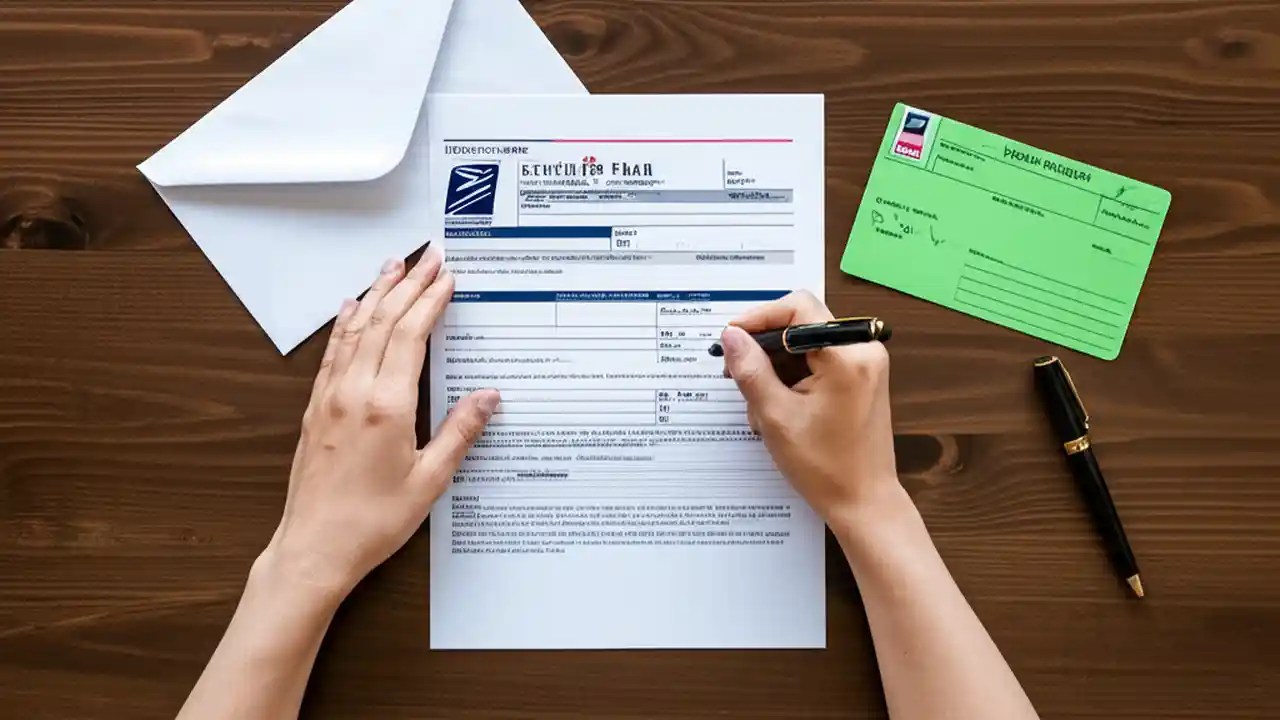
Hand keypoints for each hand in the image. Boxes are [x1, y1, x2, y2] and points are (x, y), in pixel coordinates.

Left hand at [262, 248, 499, 599]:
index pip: (411, 335)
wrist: (314, 549)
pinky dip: (346, 324)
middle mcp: (354, 392)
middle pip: (383, 322)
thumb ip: (460, 432)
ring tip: (392, 266)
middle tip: (427, 257)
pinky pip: (333, 353)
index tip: (446, 277)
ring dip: (376, 294)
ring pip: (355, 330)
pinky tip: (351, 309)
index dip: (430, 301)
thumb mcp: (430, 481)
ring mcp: (329, 398)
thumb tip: (489, 396)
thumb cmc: (373, 522)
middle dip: (408, 285)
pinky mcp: (314, 410)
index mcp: (387, 406)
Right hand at [719, 291, 898, 534]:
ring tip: (760, 403)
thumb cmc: (826, 467)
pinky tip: (778, 405)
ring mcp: (866, 364)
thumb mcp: (776, 416)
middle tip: (736, 372)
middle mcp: (864, 351)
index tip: (733, 337)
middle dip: (765, 347)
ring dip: (777, 366)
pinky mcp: (862, 377)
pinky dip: (794, 375)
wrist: (863, 501)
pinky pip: (819, 359)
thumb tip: (731, 336)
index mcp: (848, 356)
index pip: (798, 307)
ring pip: (807, 342)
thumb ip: (751, 370)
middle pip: (802, 323)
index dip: (759, 317)